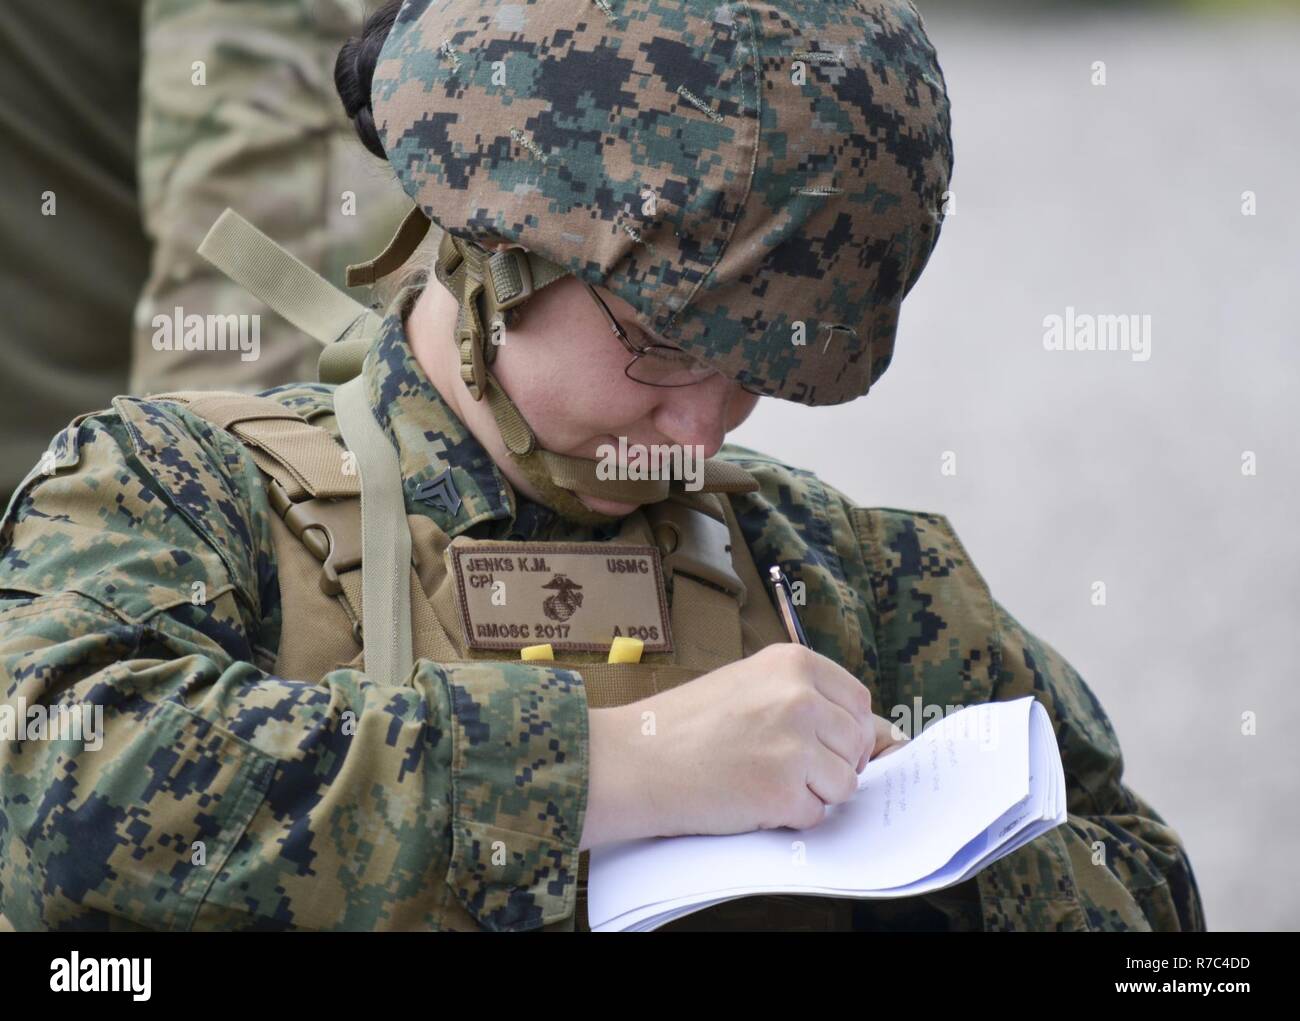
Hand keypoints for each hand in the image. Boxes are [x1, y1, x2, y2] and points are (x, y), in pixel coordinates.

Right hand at [581, 644, 905, 848]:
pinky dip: (789, 817)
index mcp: (793, 663)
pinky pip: (815, 814)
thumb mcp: (747, 684)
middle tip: (787, 769)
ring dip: (812, 792)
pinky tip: (751, 799)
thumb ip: (800, 697)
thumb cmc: (681, 724)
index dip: (844, 730)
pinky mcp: (782, 792)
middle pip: (856, 743)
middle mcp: (800, 697)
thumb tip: (869, 734)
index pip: (857, 701)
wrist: (632, 758)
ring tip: (763, 780)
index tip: (823, 744)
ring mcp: (794, 745)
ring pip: (844, 783)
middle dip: (832, 763)